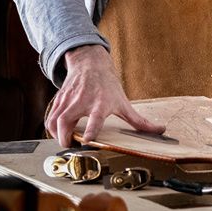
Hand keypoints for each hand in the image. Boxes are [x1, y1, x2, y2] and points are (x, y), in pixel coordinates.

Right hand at [46, 44, 165, 146]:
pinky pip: (50, 118)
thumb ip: (139, 121)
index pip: (95, 118)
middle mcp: (82, 101)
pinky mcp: (59, 100)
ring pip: (55, 120)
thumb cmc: (108, 86)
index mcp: (101, 103)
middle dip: (65, 136)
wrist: (90, 64)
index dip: (90, 129)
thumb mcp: (124, 102)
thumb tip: (161, 130)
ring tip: (67, 142)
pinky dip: (52, 129)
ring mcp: (68, 100)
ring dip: (57, 135)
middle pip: (66, 120)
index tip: (87, 140)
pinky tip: (59, 134)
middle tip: (71, 146)